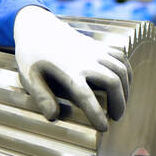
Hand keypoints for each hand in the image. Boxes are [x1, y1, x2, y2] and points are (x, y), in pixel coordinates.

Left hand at [13, 6, 131, 130]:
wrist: (38, 27)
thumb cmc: (31, 56)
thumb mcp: (29, 77)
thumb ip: (41, 97)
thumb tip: (53, 117)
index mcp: (67, 71)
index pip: (86, 96)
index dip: (97, 113)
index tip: (104, 128)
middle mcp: (85, 60)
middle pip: (112, 81)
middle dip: (119, 102)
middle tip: (116, 118)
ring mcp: (94, 51)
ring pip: (121, 69)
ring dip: (125, 89)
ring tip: (120, 104)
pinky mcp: (99, 45)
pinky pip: (121, 58)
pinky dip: (127, 73)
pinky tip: (123, 85)